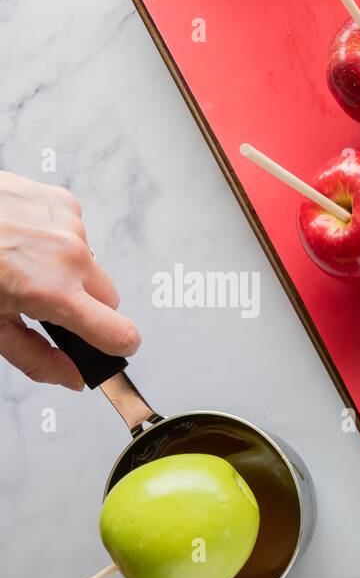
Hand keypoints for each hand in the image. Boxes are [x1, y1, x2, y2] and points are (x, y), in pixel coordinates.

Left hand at [0, 170, 138, 389]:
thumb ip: (38, 359)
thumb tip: (72, 377)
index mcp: (54, 292)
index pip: (121, 334)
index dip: (115, 346)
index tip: (107, 348)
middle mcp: (70, 255)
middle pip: (108, 298)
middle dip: (84, 306)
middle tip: (42, 304)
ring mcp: (68, 224)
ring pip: (89, 264)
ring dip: (66, 270)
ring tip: (22, 263)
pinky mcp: (60, 201)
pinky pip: (74, 232)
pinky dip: (55, 240)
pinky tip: (23, 239)